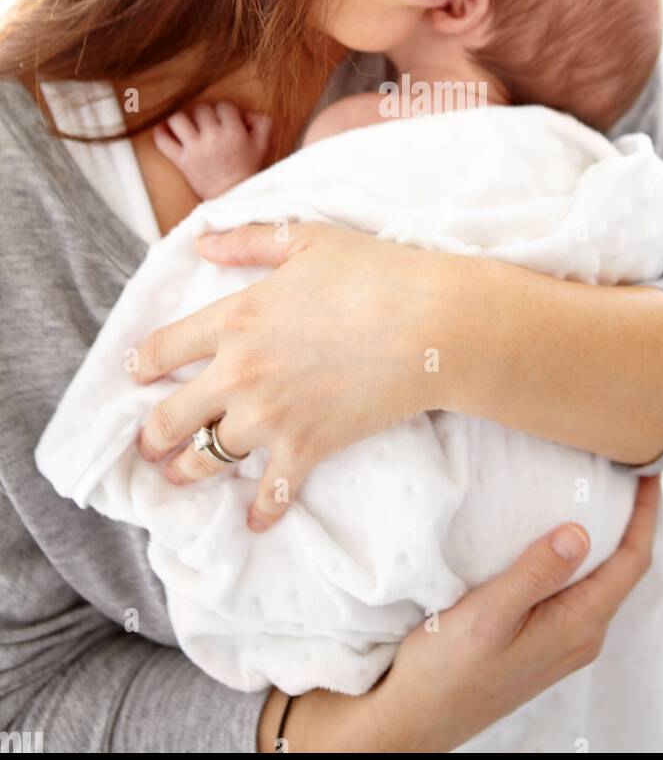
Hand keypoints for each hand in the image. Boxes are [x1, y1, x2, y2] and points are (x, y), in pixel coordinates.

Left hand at [133, 221, 452, 531]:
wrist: (429, 325)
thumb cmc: (372, 273)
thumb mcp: (305, 239)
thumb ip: (248, 240)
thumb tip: (201, 243)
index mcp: (234, 319)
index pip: (164, 349)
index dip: (142, 365)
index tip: (136, 376)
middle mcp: (239, 373)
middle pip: (171, 417)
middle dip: (152, 435)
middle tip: (148, 445)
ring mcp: (270, 416)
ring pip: (208, 458)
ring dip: (188, 472)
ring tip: (180, 478)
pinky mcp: (307, 448)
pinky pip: (271, 491)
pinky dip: (261, 510)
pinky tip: (254, 520)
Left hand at [153, 100, 271, 198]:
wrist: (232, 198)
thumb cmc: (247, 171)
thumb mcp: (263, 146)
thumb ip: (262, 123)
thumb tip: (245, 113)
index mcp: (234, 132)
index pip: (223, 106)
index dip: (224, 109)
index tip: (224, 118)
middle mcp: (213, 137)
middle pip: (200, 109)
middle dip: (204, 112)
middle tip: (206, 121)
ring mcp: (195, 149)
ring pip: (178, 119)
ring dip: (179, 117)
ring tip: (184, 121)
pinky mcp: (181, 161)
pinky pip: (163, 142)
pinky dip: (160, 132)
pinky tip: (162, 127)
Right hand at [273, 477, 661, 751]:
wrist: (418, 718)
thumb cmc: (446, 668)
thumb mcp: (489, 613)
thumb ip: (536, 573)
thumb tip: (581, 532)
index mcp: (578, 626)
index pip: (631, 562)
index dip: (645, 515)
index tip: (650, 470)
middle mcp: (582, 637)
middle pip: (623, 570)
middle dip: (633, 522)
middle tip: (628, 472)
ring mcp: (565, 644)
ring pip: (602, 582)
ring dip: (609, 540)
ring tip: (603, 496)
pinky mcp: (544, 645)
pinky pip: (580, 593)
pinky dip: (584, 560)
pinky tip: (564, 541)